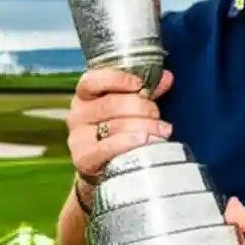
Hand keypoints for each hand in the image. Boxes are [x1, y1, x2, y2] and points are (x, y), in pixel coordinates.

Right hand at [65, 68, 173, 188]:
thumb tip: (166, 77)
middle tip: (157, 114)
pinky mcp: (84, 159)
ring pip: (116, 126)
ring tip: (162, 130)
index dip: (117, 80)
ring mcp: (78, 137)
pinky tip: (149, 141)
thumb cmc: (116, 129)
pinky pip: (110, 147)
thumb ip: (145, 90)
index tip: (139, 84)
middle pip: (112, 104)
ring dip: (145, 126)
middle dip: (142, 107)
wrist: (103, 166)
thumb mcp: (128, 106)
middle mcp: (78, 114)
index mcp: (85, 95)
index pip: (93, 80)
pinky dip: (132, 142)